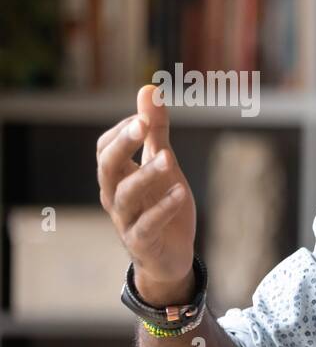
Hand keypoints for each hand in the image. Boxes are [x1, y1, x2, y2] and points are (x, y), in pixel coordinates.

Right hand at [97, 85, 196, 304]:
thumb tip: (149, 89)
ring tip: (168, 158)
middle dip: (123, 145)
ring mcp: (126, 221)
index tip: (144, 116)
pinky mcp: (143, 242)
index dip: (122, 131)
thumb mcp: (163, 165)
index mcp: (117, 177)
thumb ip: (156, 131)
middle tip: (143, 125)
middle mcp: (115, 197)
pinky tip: (180, 192)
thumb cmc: (163, 206)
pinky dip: (162, 209)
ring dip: (146, 175)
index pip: (105, 149)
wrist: (171, 257)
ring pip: (125, 196)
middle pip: (107, 167)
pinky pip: (147, 225)